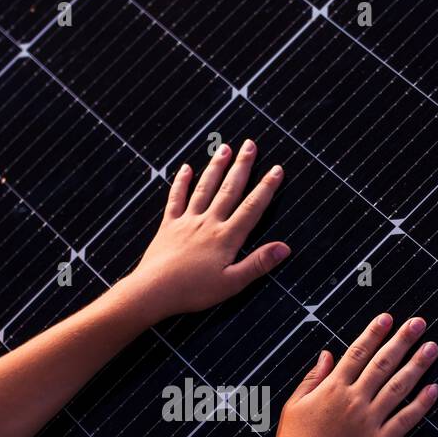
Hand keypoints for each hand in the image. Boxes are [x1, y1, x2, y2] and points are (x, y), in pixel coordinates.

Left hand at [124, 139, 289, 322]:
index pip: (252, 208)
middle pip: (229, 190)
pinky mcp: (168, 226)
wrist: (153, 291)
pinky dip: (181, 182)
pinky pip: (176, 198)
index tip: (276, 169)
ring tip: (225, 149)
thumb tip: (284, 248)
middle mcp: (208, 223)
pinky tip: (186, 168)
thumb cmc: (193, 291)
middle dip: (242, 166)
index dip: (266, 188)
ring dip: (216, 167)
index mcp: (226, 237)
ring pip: (204, 188)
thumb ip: (258, 263)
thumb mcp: (232, 283)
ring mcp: (187, 221)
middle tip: (251, 145)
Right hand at [264, 313, 437, 436]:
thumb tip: (327, 354)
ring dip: (418, 365)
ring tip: (432, 347)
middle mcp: (354, 400)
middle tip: (419, 323)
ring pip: (399, 387)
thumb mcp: (294, 405)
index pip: (357, 353)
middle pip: (383, 363)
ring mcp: (370, 421)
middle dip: (402, 340)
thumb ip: (313, 378)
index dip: (374, 333)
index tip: (388, 318)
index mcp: (332, 388)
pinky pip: (406, 420)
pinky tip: (433, 388)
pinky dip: (421, 404)